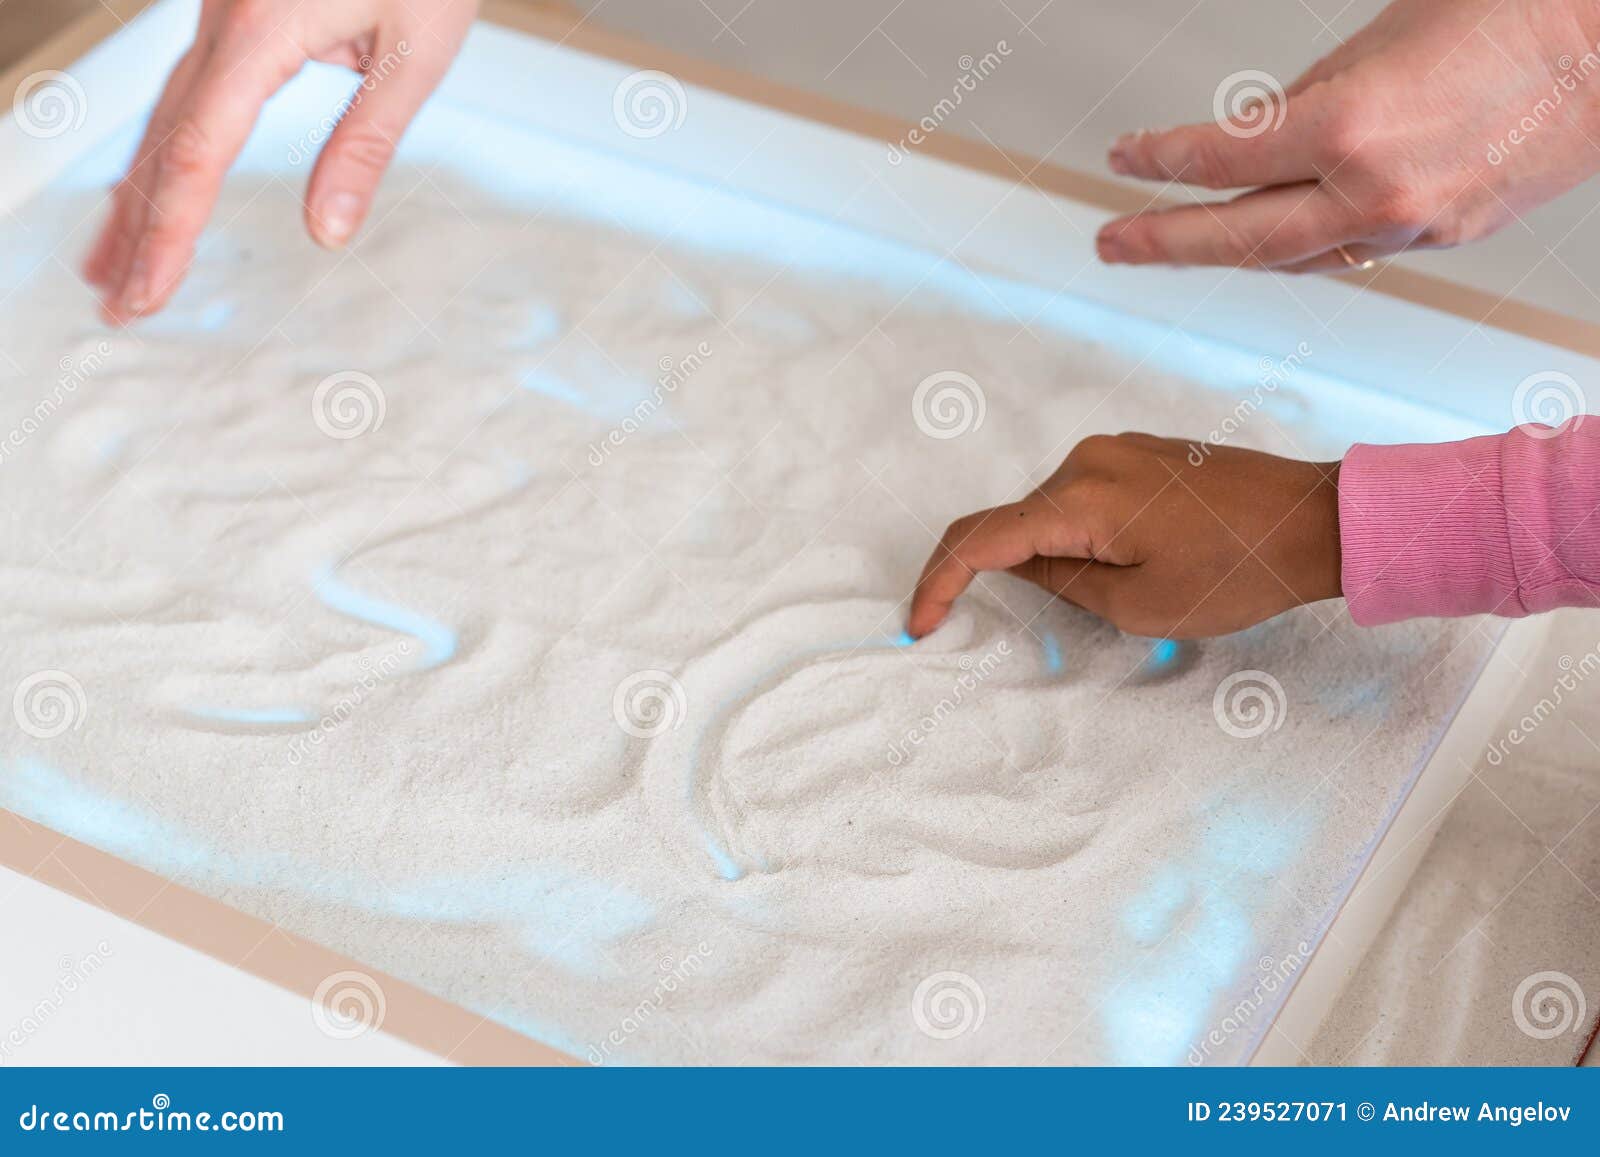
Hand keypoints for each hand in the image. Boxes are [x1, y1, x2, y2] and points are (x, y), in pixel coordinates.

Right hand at [83, 0, 478, 321]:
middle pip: (165, 144)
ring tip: (108, 263)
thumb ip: (363, 145)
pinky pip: (183, 92)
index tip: (152, 292)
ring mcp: (218, 14)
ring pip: (163, 118)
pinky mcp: (232, 13)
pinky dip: (163, 148)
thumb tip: (327, 232)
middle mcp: (222, 22)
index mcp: (259, 32)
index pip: (200, 154)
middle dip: (140, 230)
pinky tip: (150, 184)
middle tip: (119, 302)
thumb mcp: (413, 54)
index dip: (171, 232)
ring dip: (136, 194)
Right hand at [906, 434, 1341, 639]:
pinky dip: (1080, 535)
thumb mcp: (1140, 606)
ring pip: (1049, 512)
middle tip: (1051, 619)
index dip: (938, 584)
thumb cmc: (1239, 570)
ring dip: (1055, 555)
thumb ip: (1064, 585)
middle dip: (1008, 576)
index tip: (919, 623)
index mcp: (1080, 497)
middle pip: (1013, 524)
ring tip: (1123, 591)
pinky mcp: (1139, 454)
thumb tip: (1023, 567)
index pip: (978, 540)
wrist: (1317, 520)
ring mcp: (1115, 450)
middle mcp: (1088, 460)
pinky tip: (1130, 564)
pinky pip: (1083, 497)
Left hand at [1096, 0, 1599, 271]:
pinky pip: (1341, 253)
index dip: (1160, 159)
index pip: (1220, 158)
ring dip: (1222, 252)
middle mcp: (1373, 193)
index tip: (1125, 156)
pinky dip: (1291, 248)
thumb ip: (1301, 100)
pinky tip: (1258, 241)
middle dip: (1163, 240)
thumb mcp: (1375, 41)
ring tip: (1170, 246)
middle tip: (1111, 242)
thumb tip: (1247, 135)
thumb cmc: (1512, 16)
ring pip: (1288, 255)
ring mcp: (1408, 225)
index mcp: (1349, 130)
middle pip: (1237, 235)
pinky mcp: (1439, 238)